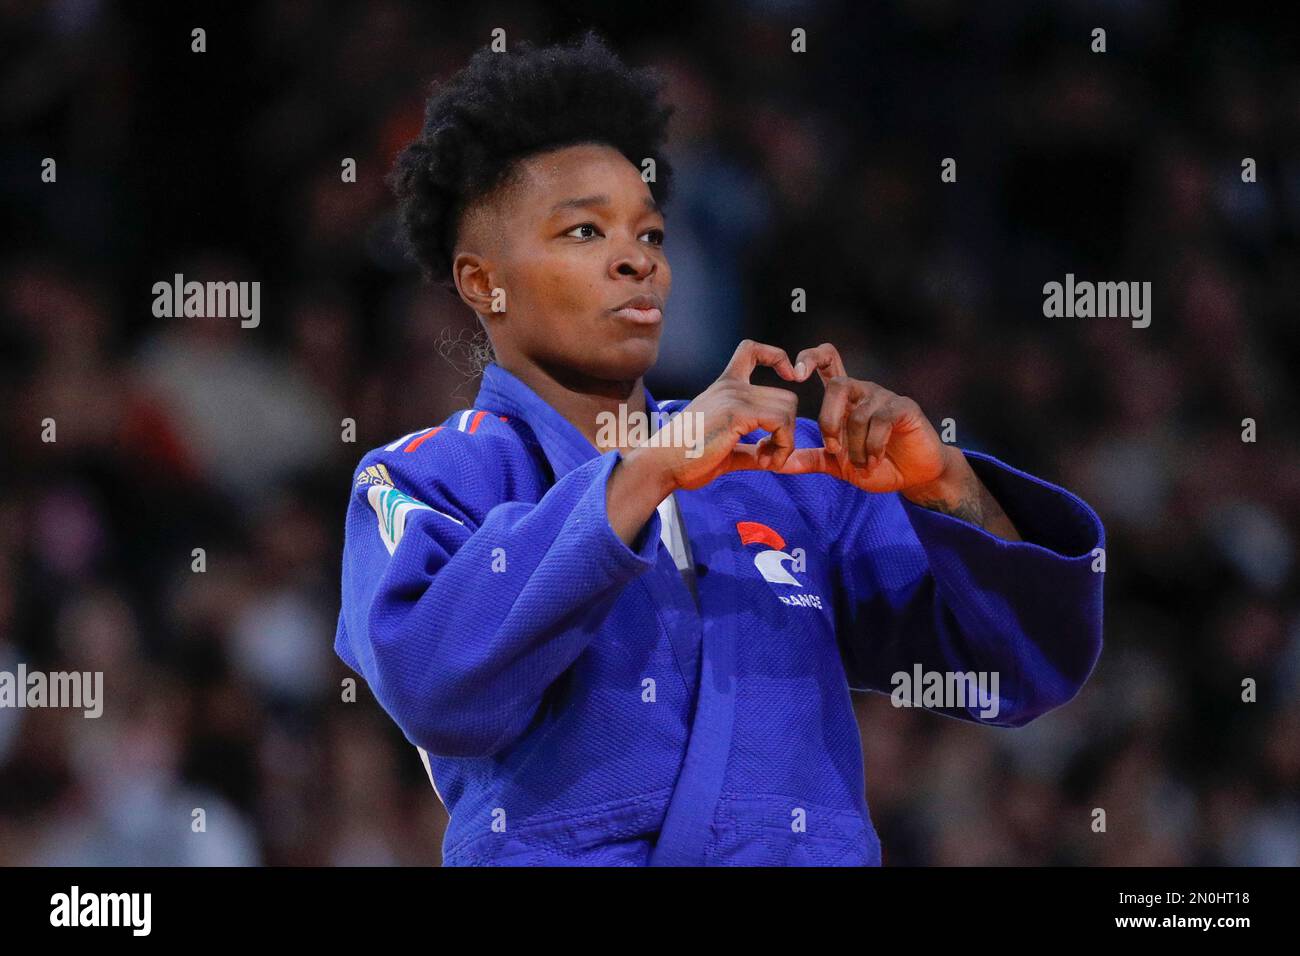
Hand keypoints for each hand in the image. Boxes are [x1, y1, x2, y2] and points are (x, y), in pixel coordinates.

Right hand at [638, 339, 810, 492]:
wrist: (660, 465)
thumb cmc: (686, 459)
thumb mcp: (727, 449)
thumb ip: (752, 449)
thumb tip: (776, 459)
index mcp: (724, 387)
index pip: (752, 349)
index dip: (777, 357)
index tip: (790, 377)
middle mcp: (730, 386)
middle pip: (786, 395)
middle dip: (787, 430)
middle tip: (769, 456)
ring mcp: (733, 396)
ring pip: (788, 408)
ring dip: (786, 441)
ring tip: (765, 460)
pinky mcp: (737, 412)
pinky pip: (780, 422)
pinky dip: (783, 445)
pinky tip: (765, 461)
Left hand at [777, 342, 950, 493]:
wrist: (914, 476)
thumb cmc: (876, 464)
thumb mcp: (838, 465)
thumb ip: (811, 460)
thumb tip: (776, 464)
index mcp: (844, 399)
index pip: (827, 361)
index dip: (810, 358)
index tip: (795, 375)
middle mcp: (863, 391)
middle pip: (837, 385)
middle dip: (829, 420)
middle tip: (833, 449)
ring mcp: (884, 397)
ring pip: (858, 414)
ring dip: (855, 448)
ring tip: (863, 465)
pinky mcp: (904, 407)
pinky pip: (880, 421)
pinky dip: (872, 447)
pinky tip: (874, 461)